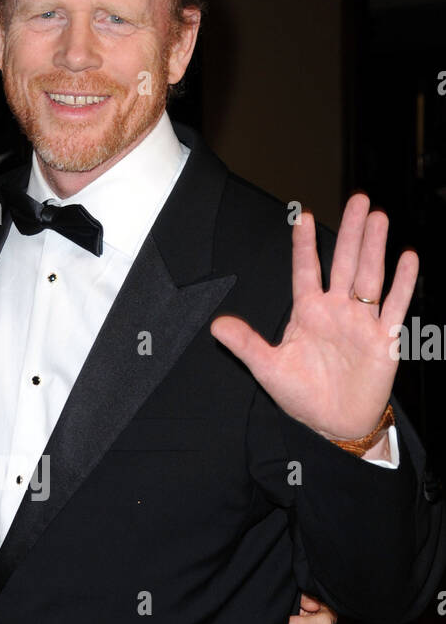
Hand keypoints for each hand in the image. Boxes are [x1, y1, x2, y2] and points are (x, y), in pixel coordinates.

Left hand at [211, 194, 417, 440]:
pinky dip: (403, 283)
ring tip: (378, 218)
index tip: (302, 217)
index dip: (305, 245)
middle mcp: (337, 311)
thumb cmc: (303, 396)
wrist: (334, 424)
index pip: (306, 271)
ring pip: (369, 277)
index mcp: (308, 314)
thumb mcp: (269, 369)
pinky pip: (394, 306)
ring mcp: (361, 322)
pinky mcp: (383, 338)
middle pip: (344, 263)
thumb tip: (216, 325)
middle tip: (358, 199)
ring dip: (373, 248)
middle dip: (350, 232)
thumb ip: (246, 344)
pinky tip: (407, 258)